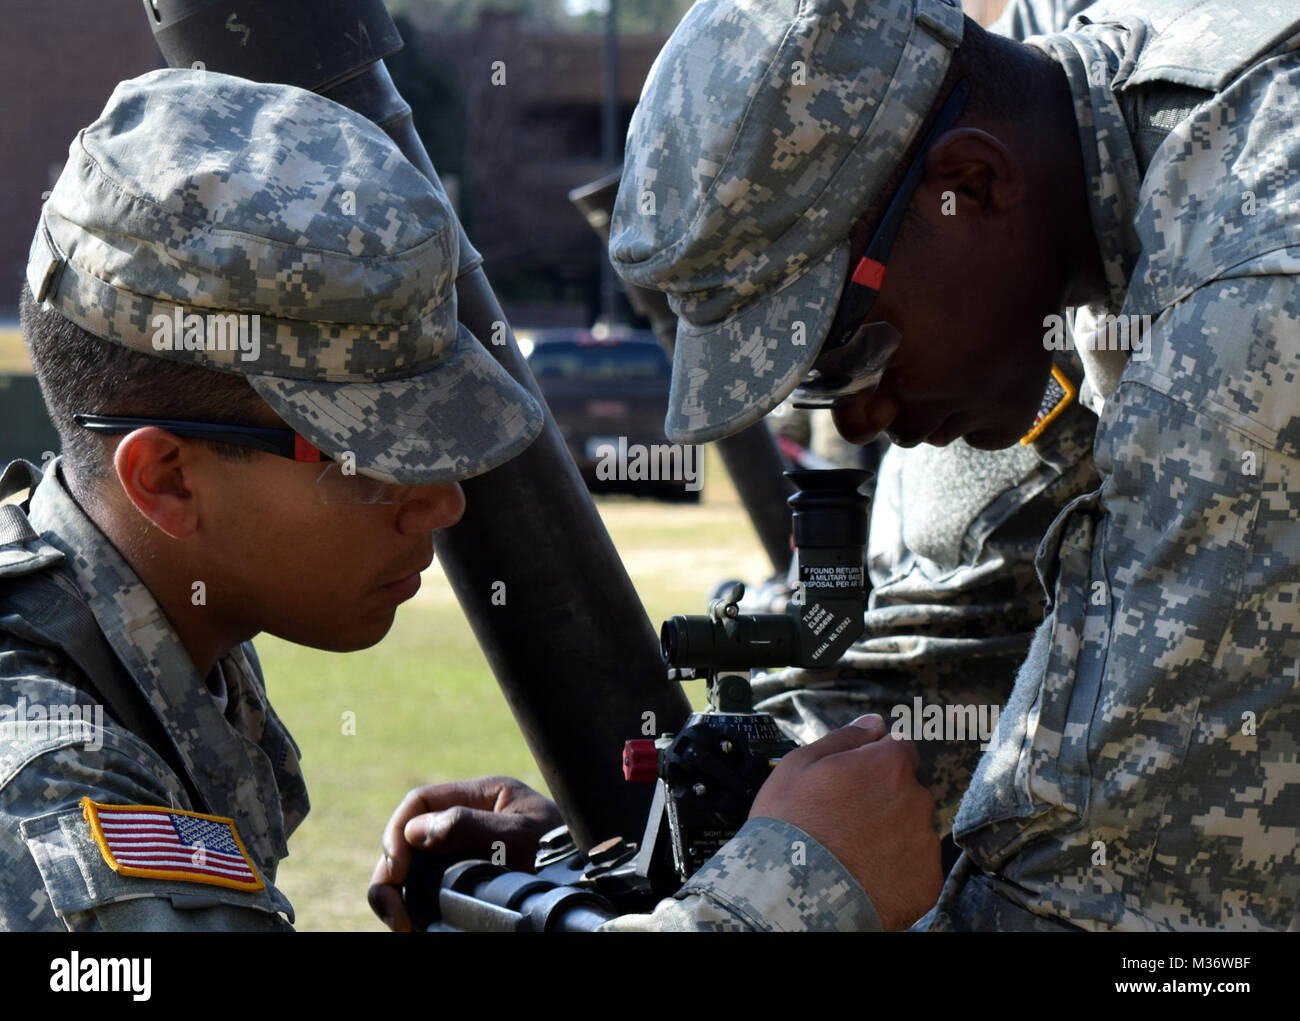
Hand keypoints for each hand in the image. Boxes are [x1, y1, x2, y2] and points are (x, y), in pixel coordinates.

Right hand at [367, 775, 563, 931]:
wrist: (594, 883)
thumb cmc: (567, 850)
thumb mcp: (521, 834)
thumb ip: (470, 826)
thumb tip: (415, 831)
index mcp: (483, 795)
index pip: (421, 801)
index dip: (399, 831)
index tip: (398, 867)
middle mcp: (470, 819)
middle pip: (408, 838)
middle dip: (391, 870)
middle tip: (393, 910)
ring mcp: (467, 851)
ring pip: (414, 867)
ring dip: (399, 892)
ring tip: (402, 922)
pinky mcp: (469, 878)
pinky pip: (429, 887)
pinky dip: (415, 903)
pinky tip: (414, 921)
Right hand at [749, 714, 940, 930]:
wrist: (793, 893)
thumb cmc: (791, 824)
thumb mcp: (801, 765)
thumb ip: (845, 739)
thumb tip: (875, 724)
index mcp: (889, 766)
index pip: (900, 749)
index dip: (876, 763)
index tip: (855, 782)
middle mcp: (917, 799)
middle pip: (908, 791)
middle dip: (885, 800)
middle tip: (846, 821)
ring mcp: (924, 844)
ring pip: (913, 830)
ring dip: (892, 836)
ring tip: (853, 853)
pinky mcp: (927, 883)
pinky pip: (916, 869)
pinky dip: (897, 871)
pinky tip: (866, 875)